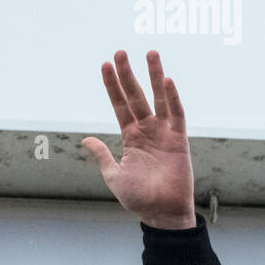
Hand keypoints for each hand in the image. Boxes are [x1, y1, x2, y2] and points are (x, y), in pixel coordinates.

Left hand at [82, 50, 195, 228]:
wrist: (161, 213)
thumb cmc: (139, 198)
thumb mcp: (114, 176)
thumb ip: (102, 156)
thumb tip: (86, 139)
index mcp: (131, 138)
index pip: (120, 106)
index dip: (112, 87)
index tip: (105, 66)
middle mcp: (147, 130)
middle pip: (136, 96)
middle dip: (128, 75)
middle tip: (120, 52)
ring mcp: (164, 133)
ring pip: (158, 98)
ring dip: (154, 76)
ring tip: (149, 53)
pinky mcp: (179, 140)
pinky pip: (176, 114)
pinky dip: (172, 98)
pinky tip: (166, 81)